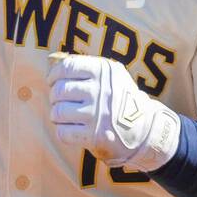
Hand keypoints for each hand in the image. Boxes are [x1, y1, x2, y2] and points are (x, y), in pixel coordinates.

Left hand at [45, 53, 180, 171]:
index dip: (54, 75)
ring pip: (58, 112)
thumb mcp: (111, 76)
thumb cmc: (120, 100)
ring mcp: (97, 114)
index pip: (67, 67)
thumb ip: (85, 67)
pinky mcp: (95, 136)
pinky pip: (63, 132)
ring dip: (56, 115)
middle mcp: (100, 91)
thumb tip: (51, 61)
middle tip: (59, 101)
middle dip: (54, 97)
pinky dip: (63, 132)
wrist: (145, 129)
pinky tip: (70, 129)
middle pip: (60, 90)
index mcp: (103, 71)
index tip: (52, 81)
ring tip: (63, 116)